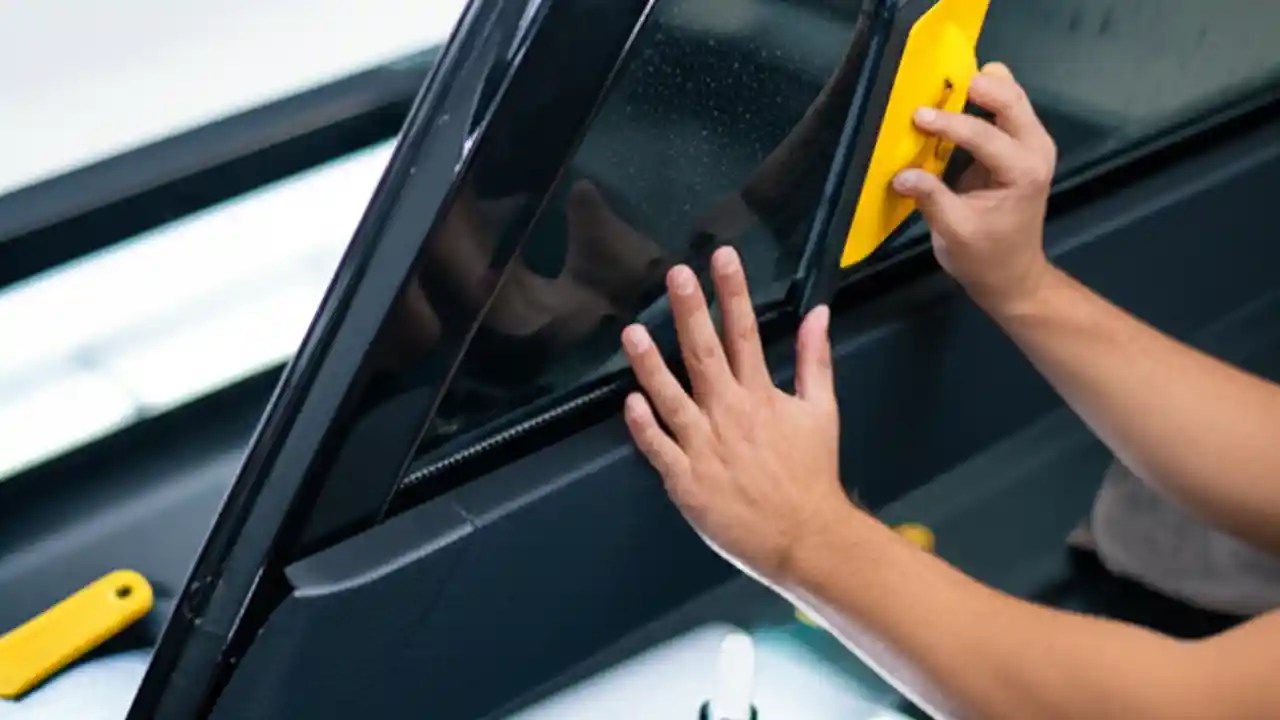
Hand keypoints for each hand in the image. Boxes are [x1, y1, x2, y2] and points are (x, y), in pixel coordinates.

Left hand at [620, 247, 851, 585]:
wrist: (804, 536)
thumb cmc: (811, 473)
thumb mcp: (822, 411)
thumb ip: (815, 360)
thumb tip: (819, 312)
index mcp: (762, 395)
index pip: (746, 332)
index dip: (732, 292)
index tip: (721, 256)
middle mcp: (730, 414)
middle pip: (706, 355)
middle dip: (690, 311)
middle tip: (675, 274)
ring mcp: (704, 447)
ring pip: (671, 398)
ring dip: (650, 364)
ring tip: (631, 331)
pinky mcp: (686, 480)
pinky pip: (659, 447)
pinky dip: (644, 424)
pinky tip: (629, 400)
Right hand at [892, 62, 1055, 314]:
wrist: (1011, 274)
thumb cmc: (984, 257)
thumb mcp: (953, 232)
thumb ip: (930, 198)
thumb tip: (900, 175)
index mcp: (1023, 173)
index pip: (985, 136)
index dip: (950, 124)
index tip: (918, 116)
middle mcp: (1035, 151)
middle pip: (1011, 101)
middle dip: (978, 86)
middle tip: (940, 79)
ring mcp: (1032, 145)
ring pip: (1013, 98)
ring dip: (983, 86)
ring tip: (947, 81)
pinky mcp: (1020, 144)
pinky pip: (1006, 109)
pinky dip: (984, 98)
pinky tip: (958, 94)